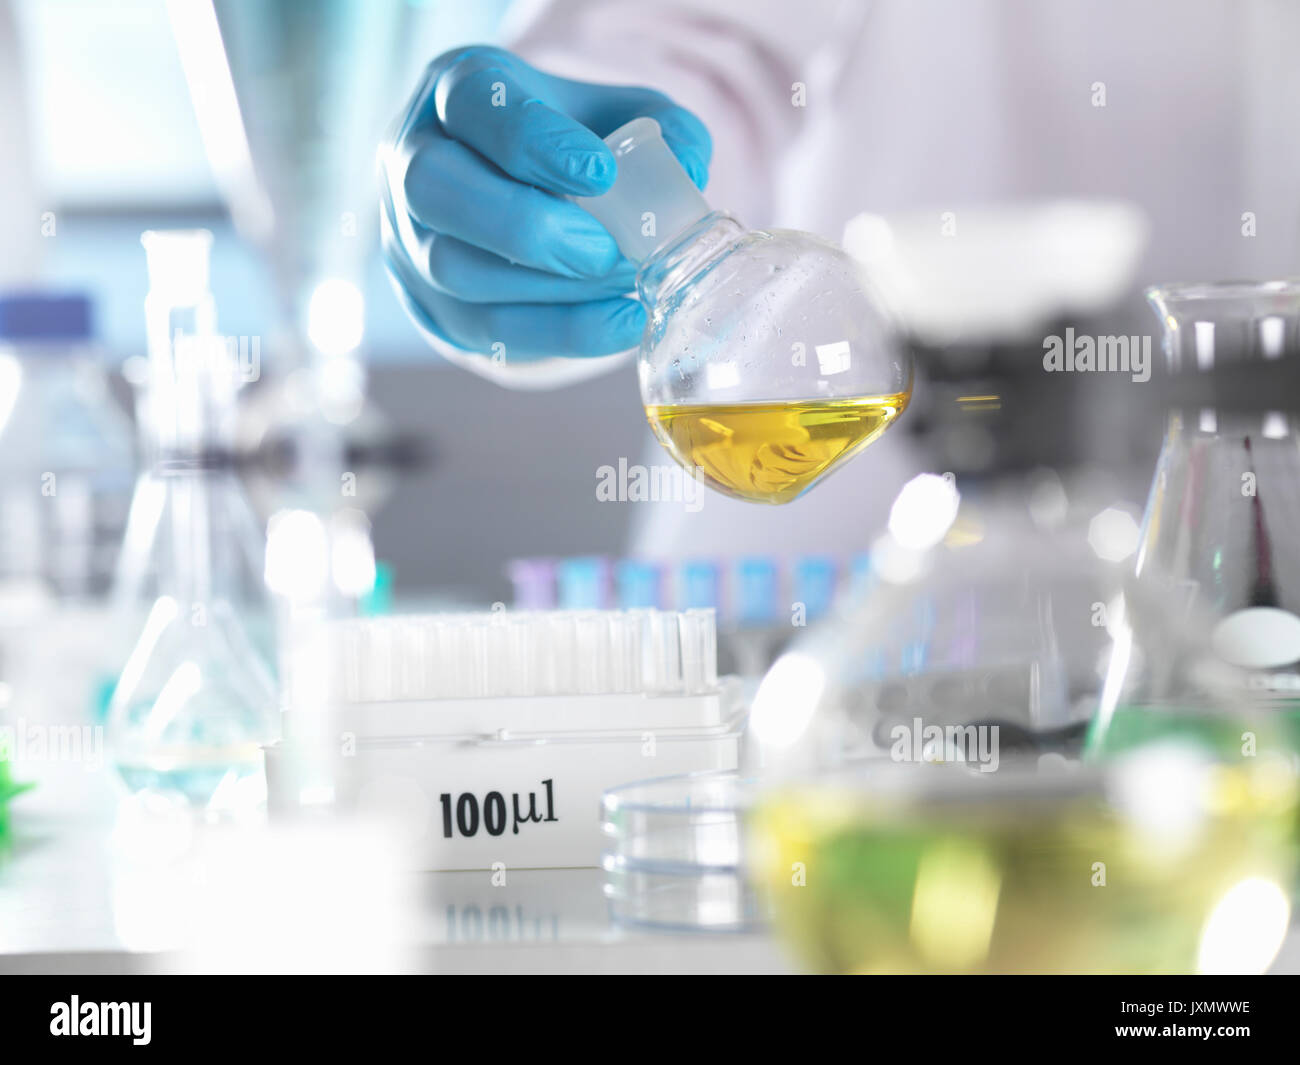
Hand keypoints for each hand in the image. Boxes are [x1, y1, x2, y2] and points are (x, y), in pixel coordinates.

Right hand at [379, 46, 710, 363]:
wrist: (504, 193)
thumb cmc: (559, 144)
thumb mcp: (606, 113)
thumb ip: (657, 126)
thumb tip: (689, 168)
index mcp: (453, 93)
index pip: (472, 106)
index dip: (533, 140)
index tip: (600, 173)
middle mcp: (414, 160)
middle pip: (436, 190)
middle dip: (524, 225)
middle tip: (602, 249)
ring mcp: (412, 237)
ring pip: (455, 269)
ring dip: (548, 287)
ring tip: (622, 282)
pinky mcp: (436, 303)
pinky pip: (487, 329)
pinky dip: (561, 331)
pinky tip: (620, 322)